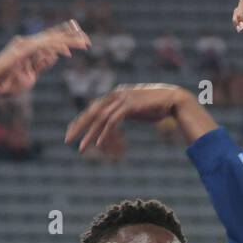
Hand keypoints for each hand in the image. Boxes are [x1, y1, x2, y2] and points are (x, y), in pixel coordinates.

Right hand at [0, 20, 89, 99]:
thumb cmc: (8, 84)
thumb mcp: (30, 74)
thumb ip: (40, 64)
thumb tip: (53, 56)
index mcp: (29, 47)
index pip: (51, 38)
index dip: (67, 36)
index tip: (83, 40)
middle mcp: (27, 42)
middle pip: (53, 35)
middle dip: (71, 36)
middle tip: (88, 41)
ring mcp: (23, 45)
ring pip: (50, 39)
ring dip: (68, 42)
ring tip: (83, 45)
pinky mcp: (20, 52)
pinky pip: (41, 47)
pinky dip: (55, 48)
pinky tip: (67, 52)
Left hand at [65, 84, 212, 153]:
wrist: (175, 100)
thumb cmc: (158, 106)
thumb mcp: (137, 109)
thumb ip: (125, 112)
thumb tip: (117, 121)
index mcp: (116, 94)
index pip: (94, 108)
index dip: (81, 121)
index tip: (73, 132)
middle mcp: (116, 94)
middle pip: (92, 111)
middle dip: (78, 127)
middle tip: (67, 140)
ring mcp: (123, 98)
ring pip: (100, 118)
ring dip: (89, 134)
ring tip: (81, 148)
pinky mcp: (130, 105)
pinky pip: (113, 121)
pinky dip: (104, 133)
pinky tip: (98, 144)